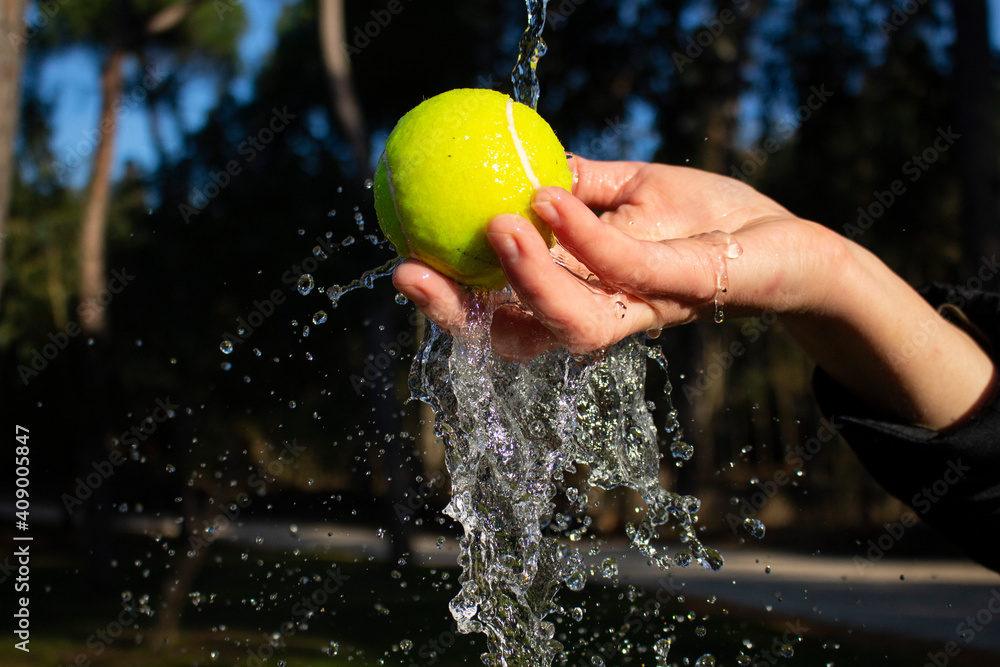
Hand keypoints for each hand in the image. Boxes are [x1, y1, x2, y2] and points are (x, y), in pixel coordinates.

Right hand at [394, 156, 994, 429]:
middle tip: (413, 271)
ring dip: (527, 279)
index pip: (505, 315)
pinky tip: (552, 196)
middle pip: (521, 339)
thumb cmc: (707, 219)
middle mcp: (604, 318)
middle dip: (462, 316)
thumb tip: (521, 166)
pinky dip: (585, 239)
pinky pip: (627, 272)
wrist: (791, 243)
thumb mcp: (636, 192)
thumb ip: (582, 188)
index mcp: (582, 298)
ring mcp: (644, 311)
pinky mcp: (687, 288)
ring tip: (497, 225)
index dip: (452, 305)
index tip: (403, 268)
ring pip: (571, 322)